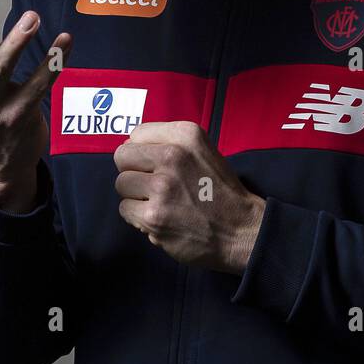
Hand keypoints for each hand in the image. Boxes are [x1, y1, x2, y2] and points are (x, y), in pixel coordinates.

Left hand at [113, 120, 265, 273]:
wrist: (242, 230)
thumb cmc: (220, 189)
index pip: (137, 134)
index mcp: (186, 135)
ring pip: (121, 184)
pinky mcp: (154, 216)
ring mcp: (162, 187)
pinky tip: (159, 217)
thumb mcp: (203, 150)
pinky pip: (125, 209)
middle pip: (122, 157)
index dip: (142, 151)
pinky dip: (138, 216)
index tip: (154, 164)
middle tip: (152, 184)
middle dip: (133, 171)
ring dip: (135, 195)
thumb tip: (127, 147)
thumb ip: (168, 143)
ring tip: (158, 202)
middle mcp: (172, 156)